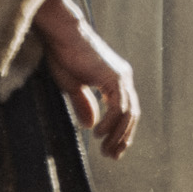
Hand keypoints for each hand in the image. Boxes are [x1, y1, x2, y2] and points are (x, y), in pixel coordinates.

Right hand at [33, 0, 139, 159]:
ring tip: (105, 149)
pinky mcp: (113, 76)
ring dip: (117, 134)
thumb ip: (84, 104)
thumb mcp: (73, 86)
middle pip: (132, 114)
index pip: (126, 111)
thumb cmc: (63, 55)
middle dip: (123, 138)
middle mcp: (122, 78)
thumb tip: (90, 125)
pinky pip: (118, 106)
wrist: (60, 35)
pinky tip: (98, 133)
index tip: (112, 151)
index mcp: (114, 80)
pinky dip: (110, 122)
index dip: (121, 132)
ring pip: (128, 113)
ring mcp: (120, 76)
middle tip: (112, 156)